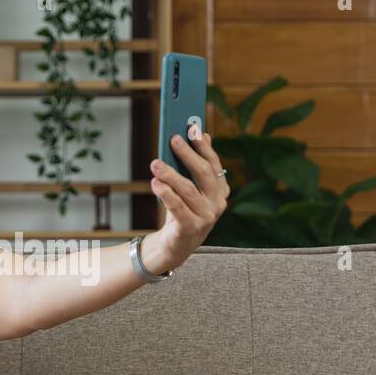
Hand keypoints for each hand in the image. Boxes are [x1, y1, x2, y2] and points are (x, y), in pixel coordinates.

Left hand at [142, 125, 228, 274]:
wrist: (176, 246)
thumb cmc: (183, 212)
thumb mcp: (191, 188)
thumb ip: (197, 164)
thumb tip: (202, 134)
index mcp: (220, 191)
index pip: (213, 164)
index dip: (203, 146)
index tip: (192, 128)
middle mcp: (217, 204)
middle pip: (203, 174)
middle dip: (188, 154)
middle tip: (173, 139)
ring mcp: (206, 218)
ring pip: (188, 190)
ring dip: (170, 174)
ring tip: (155, 164)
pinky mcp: (190, 228)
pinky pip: (177, 207)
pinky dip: (166, 194)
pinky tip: (155, 183)